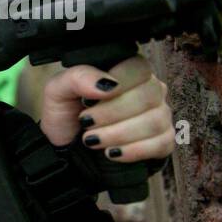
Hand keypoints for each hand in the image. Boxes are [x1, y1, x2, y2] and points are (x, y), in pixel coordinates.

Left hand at [39, 55, 174, 161]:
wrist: (66, 149)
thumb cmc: (66, 115)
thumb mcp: (59, 91)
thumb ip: (78, 77)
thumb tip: (106, 83)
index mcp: (128, 73)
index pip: (139, 68)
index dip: (117, 83)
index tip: (90, 100)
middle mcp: (149, 91)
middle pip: (148, 96)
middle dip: (112, 113)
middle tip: (86, 122)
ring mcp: (159, 116)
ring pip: (154, 121)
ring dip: (118, 133)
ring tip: (92, 139)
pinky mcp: (163, 142)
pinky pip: (162, 143)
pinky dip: (134, 150)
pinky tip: (112, 153)